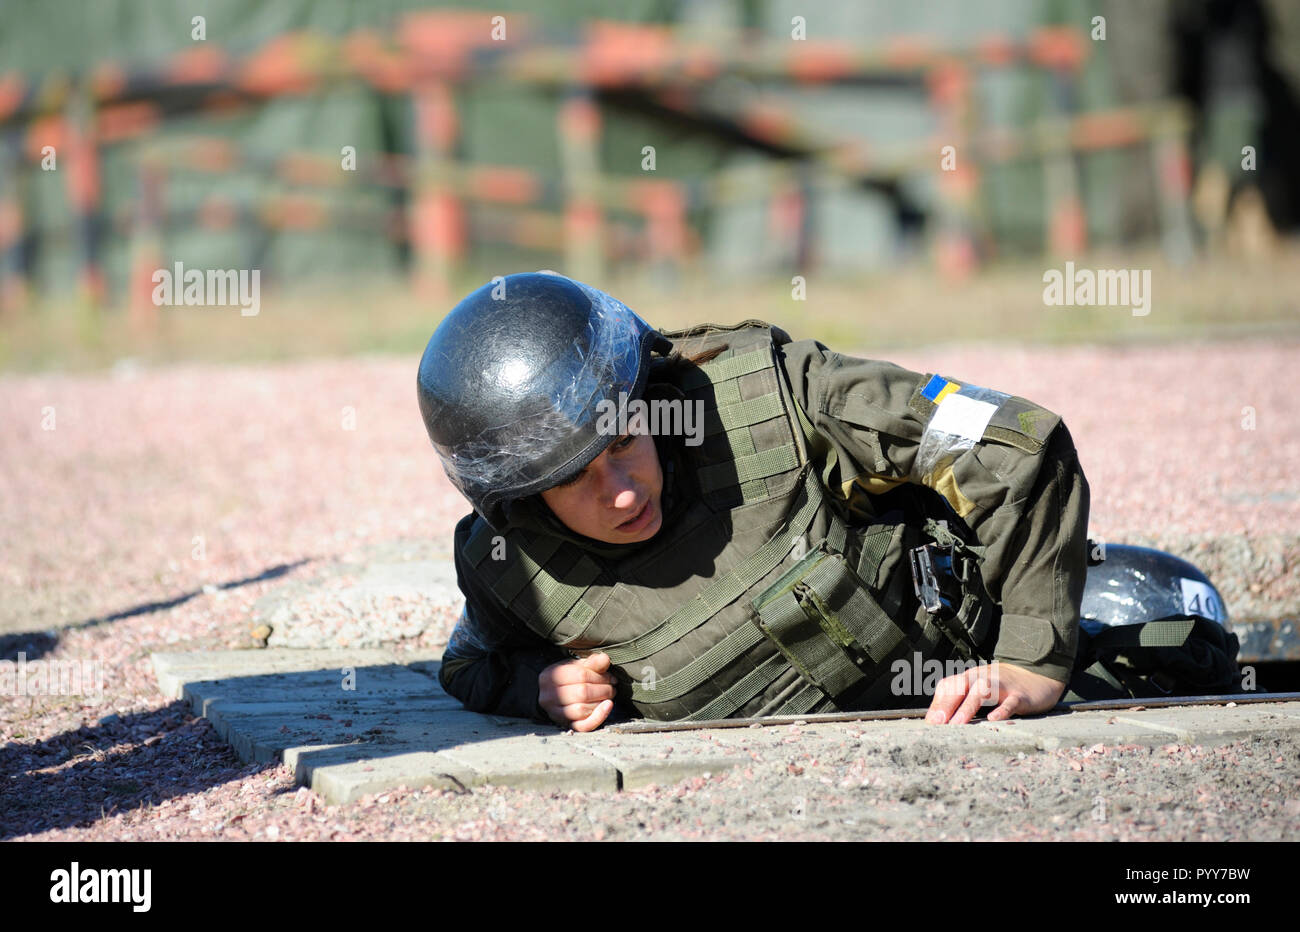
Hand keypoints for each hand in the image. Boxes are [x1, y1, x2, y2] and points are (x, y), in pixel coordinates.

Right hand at [538, 652, 617, 731]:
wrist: (552, 694)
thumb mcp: (576, 665)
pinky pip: (582, 725)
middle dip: (603, 689)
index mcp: (550, 676)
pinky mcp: (564, 725)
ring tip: (608, 696)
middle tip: (611, 687)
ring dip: (601, 702)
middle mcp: (549, 696)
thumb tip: (605, 659)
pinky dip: (598, 717)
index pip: (580, 675)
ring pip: (582, 710)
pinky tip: (607, 707)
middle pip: (582, 693)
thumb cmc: (567, 678)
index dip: (599, 676)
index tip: (611, 677)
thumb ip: (592, 662)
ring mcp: (555, 713)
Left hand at [925, 661, 1065, 724]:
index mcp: (971, 677)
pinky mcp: (1020, 696)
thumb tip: (937, 720)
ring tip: (956, 725)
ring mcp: (1002, 685)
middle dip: (946, 703)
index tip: (930, 722)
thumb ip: (961, 700)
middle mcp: (984, 678)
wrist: (1038, 678)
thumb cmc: (1002, 688)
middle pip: (961, 685)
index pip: (949, 685)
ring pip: (982, 691)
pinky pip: (1010, 702)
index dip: (938, 703)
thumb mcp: (979, 689)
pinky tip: (993, 719)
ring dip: (967, 707)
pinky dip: (1001, 710)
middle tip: (936, 724)